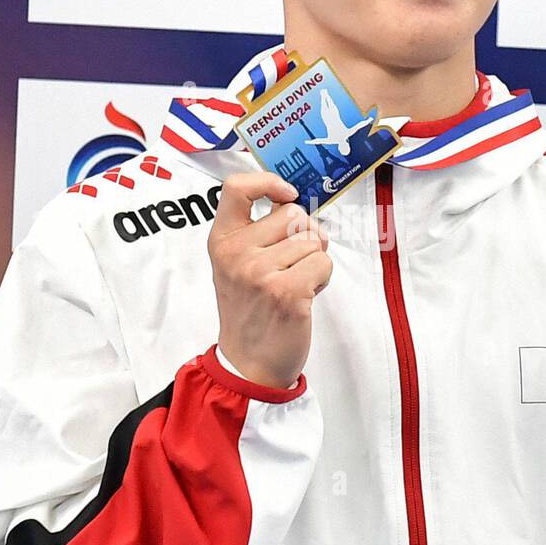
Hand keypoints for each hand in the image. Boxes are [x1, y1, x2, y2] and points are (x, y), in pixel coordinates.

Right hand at [208, 171, 331, 389]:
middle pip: (294, 214)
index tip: (286, 194)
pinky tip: (305, 295)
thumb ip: (259, 232)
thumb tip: (296, 203)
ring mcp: (260, 273)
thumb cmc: (251, 311)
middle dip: (304, 236)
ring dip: (314, 260)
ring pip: (313, 240)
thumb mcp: (238, 265)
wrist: (249, 363)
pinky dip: (323, 278)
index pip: (236, 188)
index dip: (268, 182)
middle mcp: (237, 253)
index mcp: (222, 241)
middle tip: (292, 265)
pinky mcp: (287, 292)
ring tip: (296, 283)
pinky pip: (323, 262)